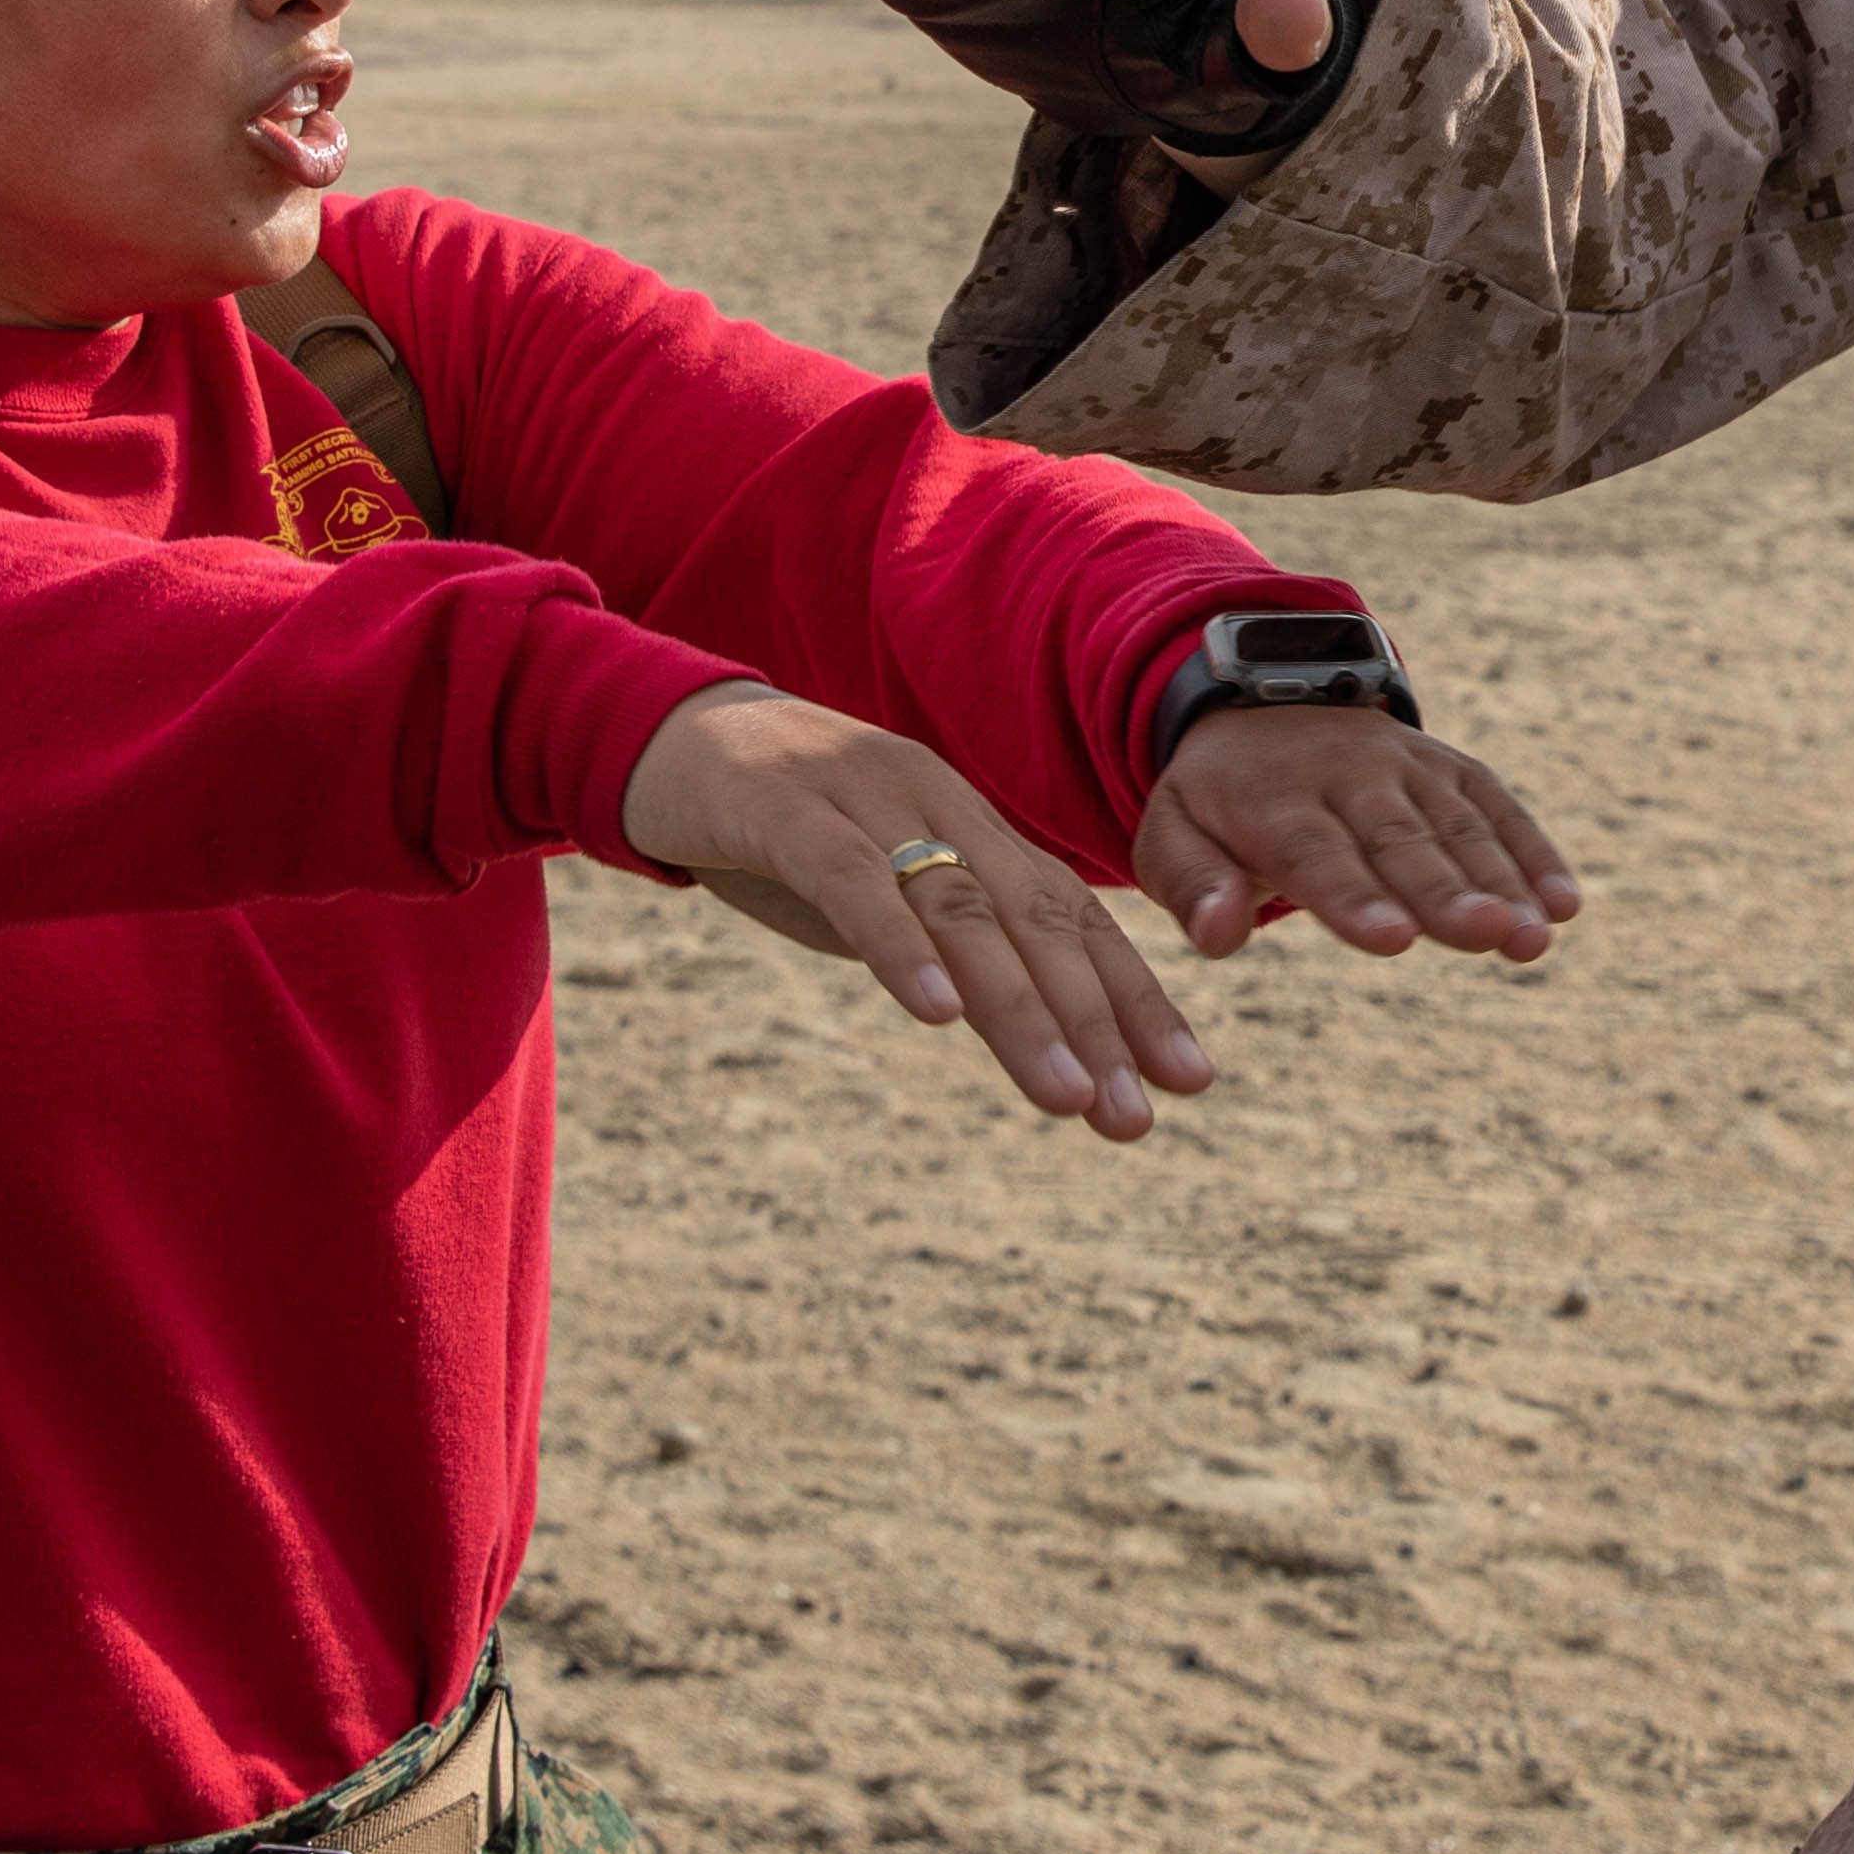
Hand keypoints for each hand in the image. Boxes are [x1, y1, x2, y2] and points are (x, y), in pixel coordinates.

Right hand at [617, 682, 1213, 1143]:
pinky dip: (901, 949)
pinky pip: (854, 882)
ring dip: (1020, 1010)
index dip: (1134, 996)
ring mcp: (864, 801)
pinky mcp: (785, 810)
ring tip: (1066, 1096)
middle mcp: (937, 805)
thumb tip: (1023, 1024)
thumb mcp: (881, 889)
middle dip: (1097, 1022)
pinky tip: (938, 1017)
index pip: (1072, 917)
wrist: (664, 737)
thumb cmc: (782, 832)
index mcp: (970, 825)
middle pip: (1037, 918)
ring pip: (962, 911)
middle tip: (1135, 1116)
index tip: (1189, 1079)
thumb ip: (945, 940)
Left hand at [1135, 702, 1584, 959]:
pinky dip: (1532, 851)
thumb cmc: (1217, 802)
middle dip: (1448, 891)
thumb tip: (1219, 939)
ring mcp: (1406, 765)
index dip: (1356, 898)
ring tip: (1535, 937)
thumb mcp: (1171, 834)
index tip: (1393, 941)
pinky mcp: (1449, 767)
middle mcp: (1348, 773)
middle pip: (1401, 841)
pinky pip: (1495, 805)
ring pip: (1457, 825)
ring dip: (1502, 882)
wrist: (1262, 704)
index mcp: (1272, 798)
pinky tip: (1564, 903)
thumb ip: (1190, 887)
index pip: (1317, 854)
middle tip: (1492, 935)